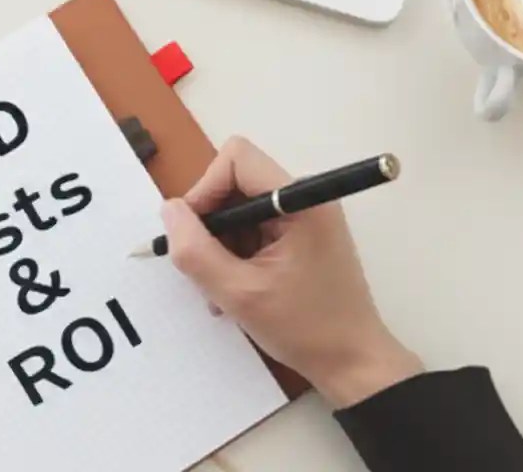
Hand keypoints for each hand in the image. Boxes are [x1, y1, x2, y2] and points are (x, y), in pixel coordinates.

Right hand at [163, 138, 422, 407]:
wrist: (353, 363)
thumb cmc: (304, 329)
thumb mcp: (238, 293)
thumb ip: (196, 251)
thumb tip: (169, 210)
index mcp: (301, 202)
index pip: (236, 159)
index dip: (205, 189)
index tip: (194, 233)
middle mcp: (305, 199)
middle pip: (234, 183)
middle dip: (210, 224)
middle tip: (204, 268)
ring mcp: (304, 218)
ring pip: (239, 210)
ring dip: (220, 246)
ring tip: (221, 291)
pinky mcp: (300, 237)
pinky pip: (253, 230)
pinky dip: (235, 255)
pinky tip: (235, 290)